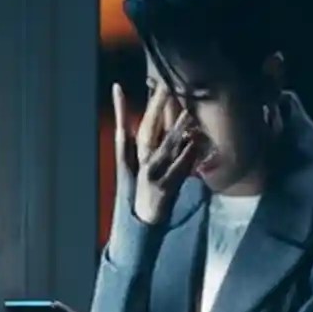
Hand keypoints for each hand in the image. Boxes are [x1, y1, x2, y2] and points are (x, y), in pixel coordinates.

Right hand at [113, 83, 198, 224]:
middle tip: (164, 87)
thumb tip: (151, 120)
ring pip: (164, 148)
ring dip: (176, 129)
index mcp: (129, 158)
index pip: (122, 128)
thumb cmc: (145, 191)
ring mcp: (151, 176)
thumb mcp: (140, 166)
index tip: (117, 87)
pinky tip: (195, 142)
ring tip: (187, 113)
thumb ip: (147, 144)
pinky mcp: (165, 188)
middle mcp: (138, 165)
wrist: (145, 224)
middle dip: (154, 108)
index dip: (119, 108)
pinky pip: (178, 168)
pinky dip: (187, 154)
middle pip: (146, 131)